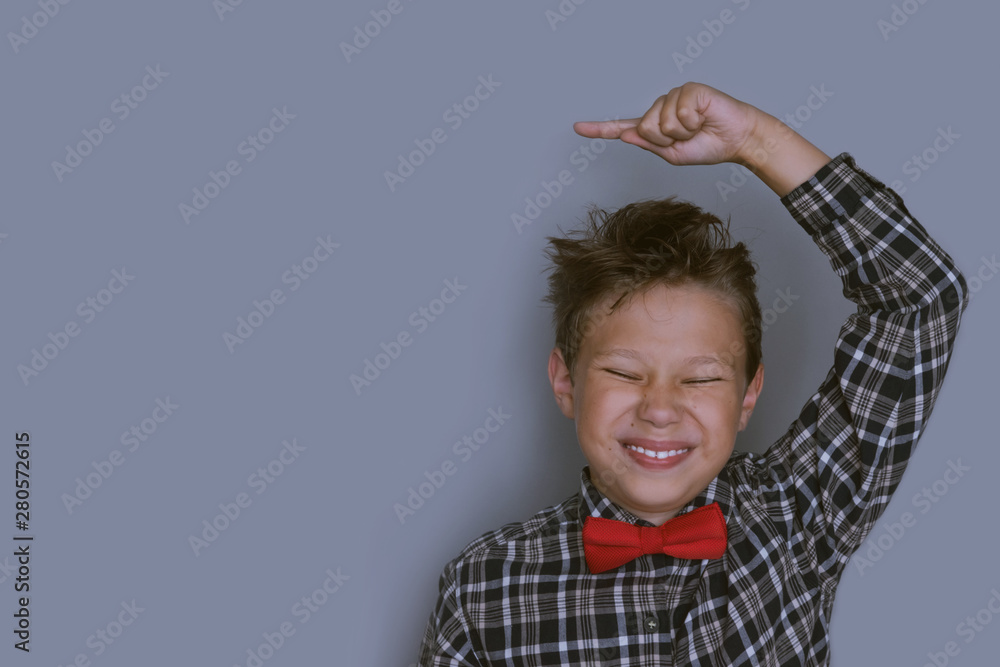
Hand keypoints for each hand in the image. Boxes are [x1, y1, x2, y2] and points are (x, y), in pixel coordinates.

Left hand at [575, 81, 830, 195]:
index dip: (599, 129)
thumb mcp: (673, 154)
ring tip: (697, 127)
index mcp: (653, 127)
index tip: (577, 128)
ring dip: (681, 132)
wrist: (737, 141)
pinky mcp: (688, 90)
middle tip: (687, 137)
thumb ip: (649, 145)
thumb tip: (626, 134)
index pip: (622, 127)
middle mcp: (659, 108)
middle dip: (666, 140)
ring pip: (660, 122)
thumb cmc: (707, 146)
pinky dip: (692, 123)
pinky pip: (678, 113)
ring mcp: (672, 97)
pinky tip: (703, 118)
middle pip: (644, 128)